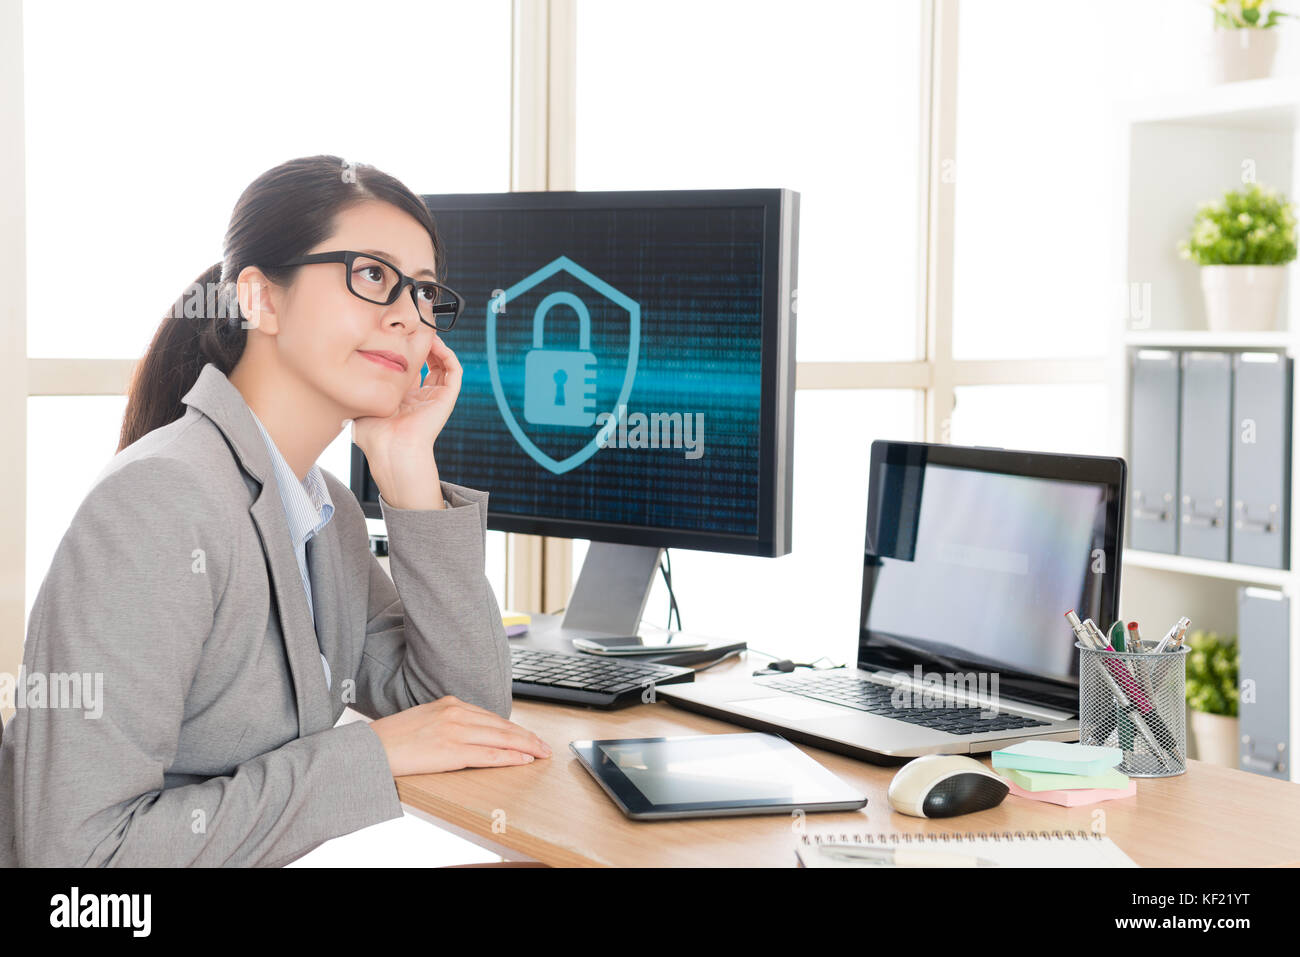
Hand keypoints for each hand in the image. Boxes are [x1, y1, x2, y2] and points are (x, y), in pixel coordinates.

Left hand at [353, 335, 461, 509]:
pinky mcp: (446, 398)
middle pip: (429, 364)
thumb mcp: (362, 404)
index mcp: (404, 400)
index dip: (407, 351)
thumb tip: (346, 374)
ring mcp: (436, 397)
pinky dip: (448, 355)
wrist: (391, 449)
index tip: (398, 336)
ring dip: (438, 346)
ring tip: (427, 332)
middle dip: (423, 345)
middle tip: (414, 329)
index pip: (411, 369)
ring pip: (444, 365)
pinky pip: (455, 372)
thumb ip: (359, 389)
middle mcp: (422, 397)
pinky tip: (436, 344)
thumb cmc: (374, 435)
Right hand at [368, 695, 552, 775]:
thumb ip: (448, 721)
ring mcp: (456, 730)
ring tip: (540, 753)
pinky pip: (490, 754)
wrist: (372, 747)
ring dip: (526, 747)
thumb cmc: (394, 738)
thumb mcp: (425, 719)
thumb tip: (469, 733)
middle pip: (502, 726)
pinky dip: (510, 757)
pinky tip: (523, 760)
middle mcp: (456, 712)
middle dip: (527, 736)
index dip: (514, 727)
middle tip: (544, 745)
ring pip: (502, 738)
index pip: (492, 716)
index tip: (528, 735)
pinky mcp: (453, 750)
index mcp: (450, 703)